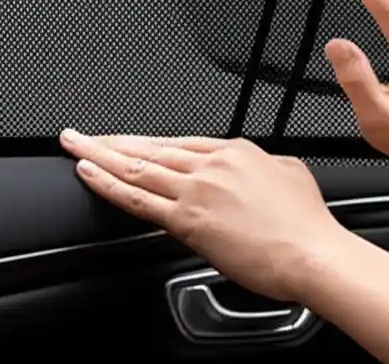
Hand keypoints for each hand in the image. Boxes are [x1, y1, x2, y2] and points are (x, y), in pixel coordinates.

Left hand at [59, 130, 342, 301]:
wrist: (313, 254)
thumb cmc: (308, 225)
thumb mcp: (291, 173)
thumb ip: (267, 166)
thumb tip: (260, 166)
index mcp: (236, 151)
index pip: (179, 142)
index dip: (146, 141)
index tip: (126, 141)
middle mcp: (212, 164)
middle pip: (150, 148)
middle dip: (111, 140)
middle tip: (81, 134)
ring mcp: (196, 190)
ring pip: (136, 167)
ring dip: (99, 154)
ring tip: (74, 146)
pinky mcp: (187, 220)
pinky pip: (136, 199)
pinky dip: (107, 184)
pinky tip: (88, 173)